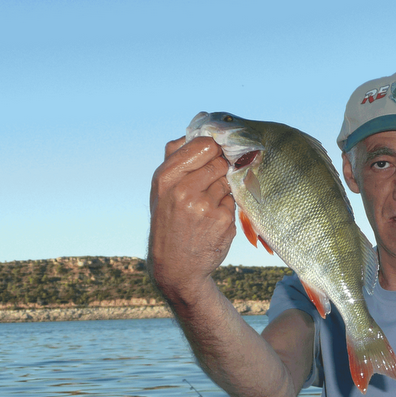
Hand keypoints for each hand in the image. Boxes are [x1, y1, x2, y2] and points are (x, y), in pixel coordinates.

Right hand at [148, 136, 235, 304]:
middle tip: (212, 182)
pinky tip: (213, 220)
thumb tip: (196, 130)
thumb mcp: (161, 190)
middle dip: (220, 169)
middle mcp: (184, 191)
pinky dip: (228, 207)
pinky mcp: (223, 221)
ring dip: (224, 189)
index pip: (202, 145)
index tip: (215, 153)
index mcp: (166, 178)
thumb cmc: (169, 221)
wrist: (175, 266)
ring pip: (228, 181)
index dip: (213, 147)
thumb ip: (176, 158)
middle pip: (219, 162)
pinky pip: (234, 201)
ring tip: (207, 205)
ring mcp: (205, 206)